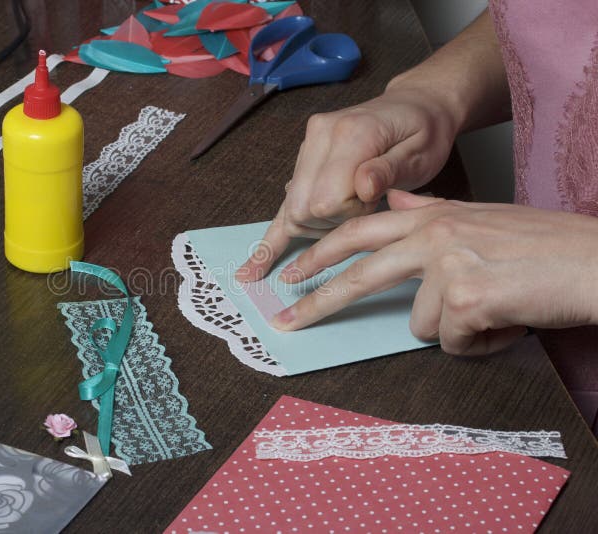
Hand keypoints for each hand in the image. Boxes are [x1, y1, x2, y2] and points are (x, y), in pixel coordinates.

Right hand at [236, 85, 458, 281]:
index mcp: (349, 133)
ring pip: (292, 212)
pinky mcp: (302, 160)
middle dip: (333, 224)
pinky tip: (252, 271)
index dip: (351, 215)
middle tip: (366, 206)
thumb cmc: (424, 131)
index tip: (377, 203)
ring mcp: (306, 147)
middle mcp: (319, 136)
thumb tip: (362, 187)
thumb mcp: (421, 150)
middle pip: (303, 209)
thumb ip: (389, 170)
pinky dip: (269, 241)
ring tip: (353, 206)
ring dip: (320, 225)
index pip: (327, 200)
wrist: (416, 105)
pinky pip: (281, 206)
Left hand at [269, 190, 597, 355]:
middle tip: (286, 320)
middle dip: (318, 300)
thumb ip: (431, 212)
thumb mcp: (481, 218)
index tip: (292, 270)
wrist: (596, 262)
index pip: (360, 230)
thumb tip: (394, 204)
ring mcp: (448, 264)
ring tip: (497, 310)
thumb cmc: (545, 246)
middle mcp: (434, 234)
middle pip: (359, 272)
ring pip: (421, 323)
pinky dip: (480, 343)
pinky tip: (507, 321)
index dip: (321, 252)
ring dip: (457, 329)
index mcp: (434, 216)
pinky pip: (453, 342)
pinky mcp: (466, 297)